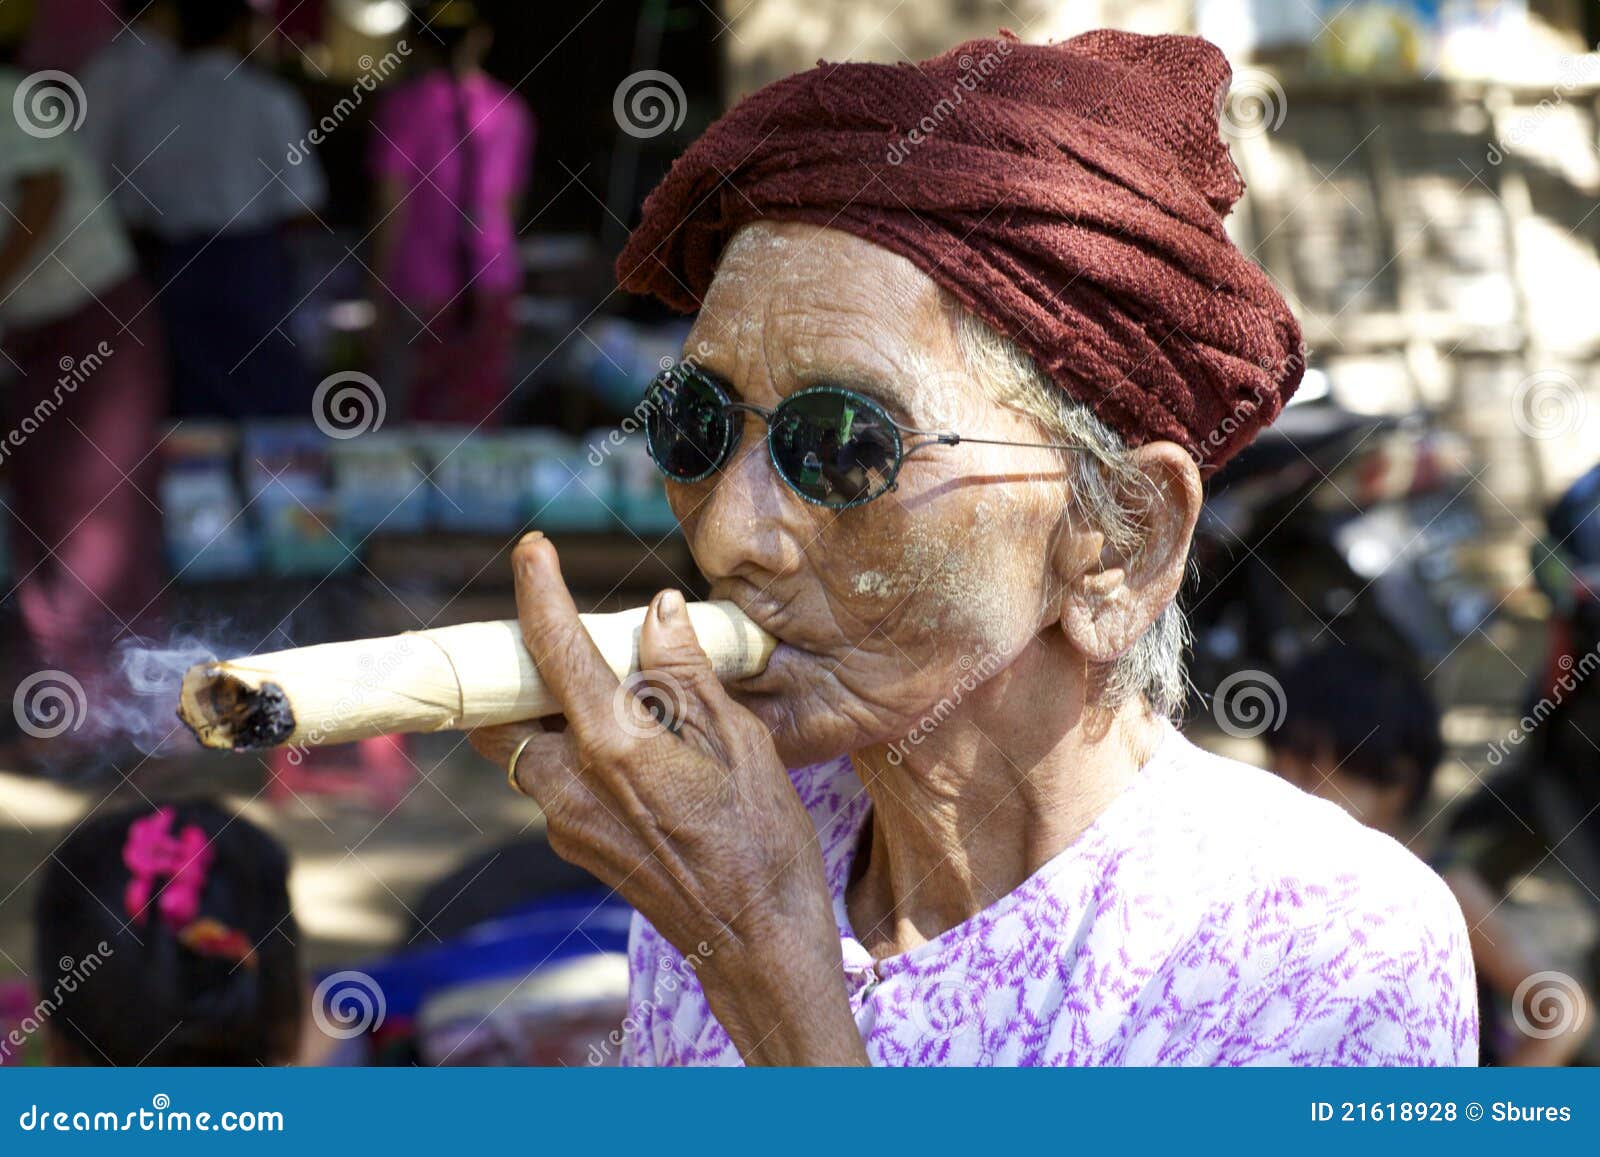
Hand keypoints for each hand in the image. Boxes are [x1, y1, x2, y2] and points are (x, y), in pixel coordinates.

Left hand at [468, 533, 865, 1063]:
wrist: (757, 946)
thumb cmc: (764, 846)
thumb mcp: (742, 745)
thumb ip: (687, 675)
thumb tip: (657, 613)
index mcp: (615, 748)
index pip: (556, 651)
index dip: (537, 592)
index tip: (531, 549)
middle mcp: (572, 786)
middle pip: (505, 711)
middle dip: (522, 670)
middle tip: (569, 641)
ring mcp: (568, 824)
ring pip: (526, 750)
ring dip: (551, 715)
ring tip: (616, 695)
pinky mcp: (579, 847)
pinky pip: (553, 783)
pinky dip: (574, 751)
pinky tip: (637, 749)